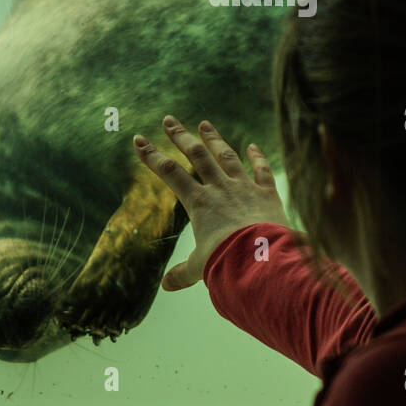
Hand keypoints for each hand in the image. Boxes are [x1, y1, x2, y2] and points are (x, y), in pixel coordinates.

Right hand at [134, 114, 288, 290]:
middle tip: (169, 119)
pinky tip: (253, 146)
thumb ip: (183, 273)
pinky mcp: (268, 193)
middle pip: (197, 155)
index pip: (169, 173)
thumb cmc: (226, 263)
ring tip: (205, 124)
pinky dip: (257, 157)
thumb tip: (167, 285)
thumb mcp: (199, 268)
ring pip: (227, 156)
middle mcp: (220, 188)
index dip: (152, 156)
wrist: (262, 259)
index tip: (138, 139)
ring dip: (214, 139)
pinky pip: (262, 170)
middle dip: (181, 136)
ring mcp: (245, 187)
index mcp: (199, 203)